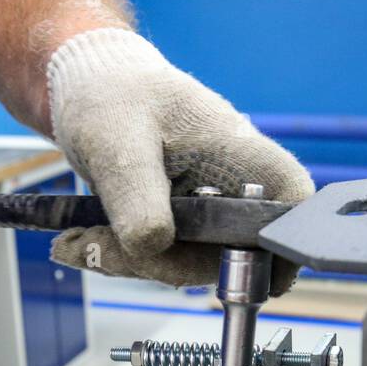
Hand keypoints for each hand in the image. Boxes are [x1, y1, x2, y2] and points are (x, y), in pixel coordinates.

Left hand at [44, 28, 314, 294]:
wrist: (88, 88)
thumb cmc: (114, 96)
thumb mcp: (118, 144)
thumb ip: (137, 199)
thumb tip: (153, 247)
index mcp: (242, 157)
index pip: (290, 208)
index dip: (282, 249)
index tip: (251, 277)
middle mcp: (232, 188)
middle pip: (227, 256)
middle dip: (161, 263)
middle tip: (94, 245)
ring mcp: (206, 211)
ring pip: (185, 264)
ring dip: (128, 261)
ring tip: (77, 238)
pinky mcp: (178, 225)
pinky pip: (159, 257)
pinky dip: (118, 255)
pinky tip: (78, 239)